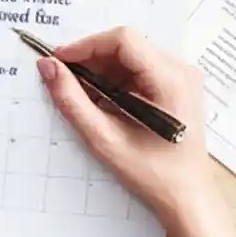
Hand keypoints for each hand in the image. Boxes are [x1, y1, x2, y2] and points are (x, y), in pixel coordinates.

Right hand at [38, 28, 235, 236]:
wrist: (187, 196)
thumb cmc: (153, 173)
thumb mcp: (105, 139)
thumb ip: (72, 100)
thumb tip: (48, 67)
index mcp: (170, 80)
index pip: (123, 40)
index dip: (86, 45)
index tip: (59, 61)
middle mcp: (181, 70)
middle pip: (126, 45)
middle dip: (92, 59)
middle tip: (66, 80)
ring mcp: (182, 76)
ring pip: (130, 55)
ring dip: (102, 70)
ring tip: (85, 97)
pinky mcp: (177, 84)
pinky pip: (139, 67)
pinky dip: (116, 78)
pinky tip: (104, 101)